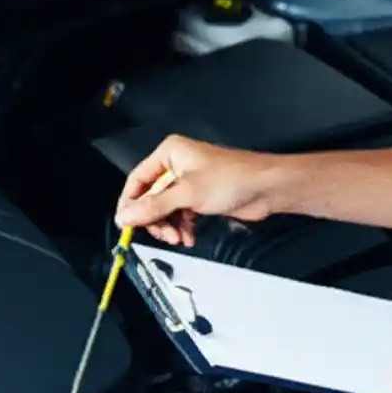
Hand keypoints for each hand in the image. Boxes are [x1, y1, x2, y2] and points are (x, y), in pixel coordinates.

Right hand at [115, 135, 281, 246]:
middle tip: (163, 235)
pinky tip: (189, 237)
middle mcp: (177, 165)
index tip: (126, 225)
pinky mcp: (201, 196)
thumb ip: (154, 206)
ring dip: (170, 226)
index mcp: (169, 153)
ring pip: (166, 208)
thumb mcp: (187, 194)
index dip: (131, 203)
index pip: (138, 180)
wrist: (267, 188)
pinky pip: (181, 213)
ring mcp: (189, 181)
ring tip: (179, 239)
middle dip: (155, 219)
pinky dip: (182, 227)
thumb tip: (125, 216)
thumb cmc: (233, 179)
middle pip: (151, 197)